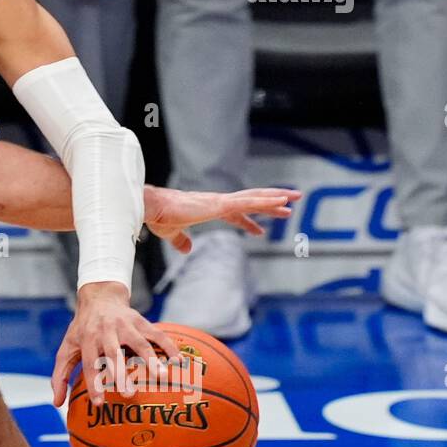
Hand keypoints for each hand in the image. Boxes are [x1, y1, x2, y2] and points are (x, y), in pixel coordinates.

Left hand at [52, 281, 182, 407]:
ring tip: (162, 377)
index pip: (90, 363)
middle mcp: (106, 331)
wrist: (100, 297)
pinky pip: (157, 334)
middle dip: (120, 373)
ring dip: (151, 359)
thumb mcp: (68, 348)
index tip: (99, 403)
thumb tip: (57, 403)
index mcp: (88, 339)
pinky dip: (169, 347)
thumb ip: (60, 375)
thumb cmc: (82, 330)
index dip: (94, 383)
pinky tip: (179, 362)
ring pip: (140, 343)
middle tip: (127, 394)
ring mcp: (126, 325)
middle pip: (113, 353)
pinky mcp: (141, 322)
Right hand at [142, 185, 301, 252]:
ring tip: (294, 197)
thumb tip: (187, 249)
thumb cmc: (159, 217)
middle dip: (271, 202)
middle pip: (250, 200)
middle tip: (290, 203)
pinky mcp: (219, 204)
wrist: (151, 207)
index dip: (248, 222)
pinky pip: (248, 203)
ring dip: (276, 198)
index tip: (261, 231)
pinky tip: (280, 202)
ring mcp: (220, 201)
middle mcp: (217, 202)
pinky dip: (265, 202)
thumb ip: (181, 241)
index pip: (234, 213)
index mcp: (208, 208)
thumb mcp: (172, 233)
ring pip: (254, 198)